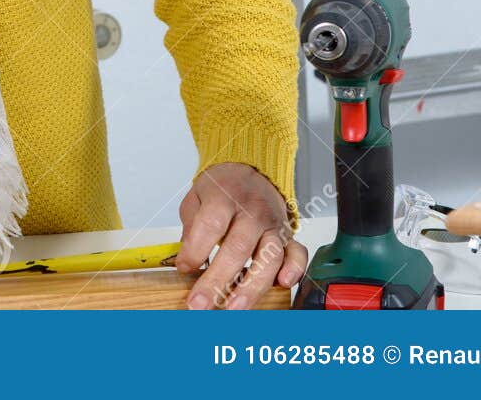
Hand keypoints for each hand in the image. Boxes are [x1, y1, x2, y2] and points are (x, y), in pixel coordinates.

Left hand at [176, 161, 306, 309]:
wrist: (250, 172)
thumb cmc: (221, 189)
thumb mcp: (196, 197)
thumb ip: (191, 227)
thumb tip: (187, 261)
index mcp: (224, 197)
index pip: (211, 225)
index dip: (196, 249)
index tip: (184, 268)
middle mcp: (251, 211)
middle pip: (237, 248)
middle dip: (218, 280)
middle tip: (200, 304)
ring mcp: (271, 224)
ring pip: (268, 257)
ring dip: (251, 286)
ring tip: (234, 307)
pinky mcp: (287, 235)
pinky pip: (297, 253)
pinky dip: (293, 270)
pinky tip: (281, 285)